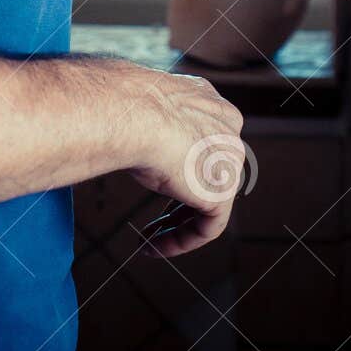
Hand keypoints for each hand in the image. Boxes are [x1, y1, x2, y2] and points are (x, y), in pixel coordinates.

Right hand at [126, 68, 247, 257]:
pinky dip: (180, 241)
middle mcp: (227, 130)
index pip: (201, 141)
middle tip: (151, 219)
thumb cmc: (126, 105)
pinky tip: (153, 247)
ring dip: (175, 225)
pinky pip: (207, 227)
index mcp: (210, 103)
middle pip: (206, 173)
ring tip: (147, 241)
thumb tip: (121, 131)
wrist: (134, 112)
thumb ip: (148, 125)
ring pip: (207, 202)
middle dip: (178, 200)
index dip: (177, 166)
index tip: (153, 180)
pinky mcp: (222, 192)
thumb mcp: (142, 111)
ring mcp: (229, 161)